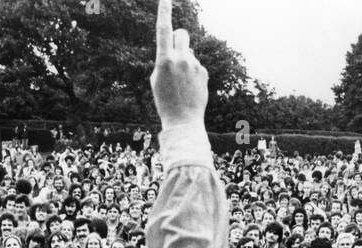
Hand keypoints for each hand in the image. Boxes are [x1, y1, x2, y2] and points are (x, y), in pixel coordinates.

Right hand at [151, 0, 207, 129]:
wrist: (183, 121)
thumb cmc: (165, 101)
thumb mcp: (156, 79)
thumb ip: (164, 60)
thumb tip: (178, 49)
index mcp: (164, 60)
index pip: (163, 30)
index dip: (164, 11)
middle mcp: (181, 59)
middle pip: (182, 34)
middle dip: (179, 38)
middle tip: (176, 51)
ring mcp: (194, 65)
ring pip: (189, 52)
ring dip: (185, 59)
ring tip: (182, 82)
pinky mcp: (204, 72)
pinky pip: (197, 65)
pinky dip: (193, 73)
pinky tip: (190, 88)